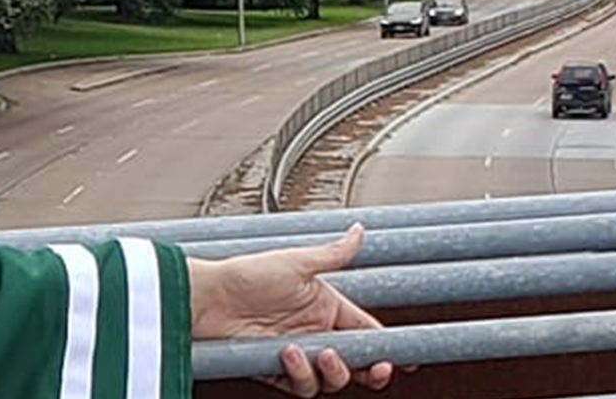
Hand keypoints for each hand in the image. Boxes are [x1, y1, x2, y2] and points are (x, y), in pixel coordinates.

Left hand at [186, 224, 393, 396]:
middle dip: (371, 368)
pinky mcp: (278, 371)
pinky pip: (302, 385)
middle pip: (356, 361)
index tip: (406, 357)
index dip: (387, 346)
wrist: (208, 299)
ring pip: (333, 378)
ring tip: (319, 352)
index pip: (366, 330)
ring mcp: (298, 353)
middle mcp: (314, 331)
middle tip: (377, 367)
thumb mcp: (296, 262)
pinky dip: (302, 375)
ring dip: (334, 371)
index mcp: (325, 306)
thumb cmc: (245, 274)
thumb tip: (359, 232)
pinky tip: (289, 355)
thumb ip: (333, 255)